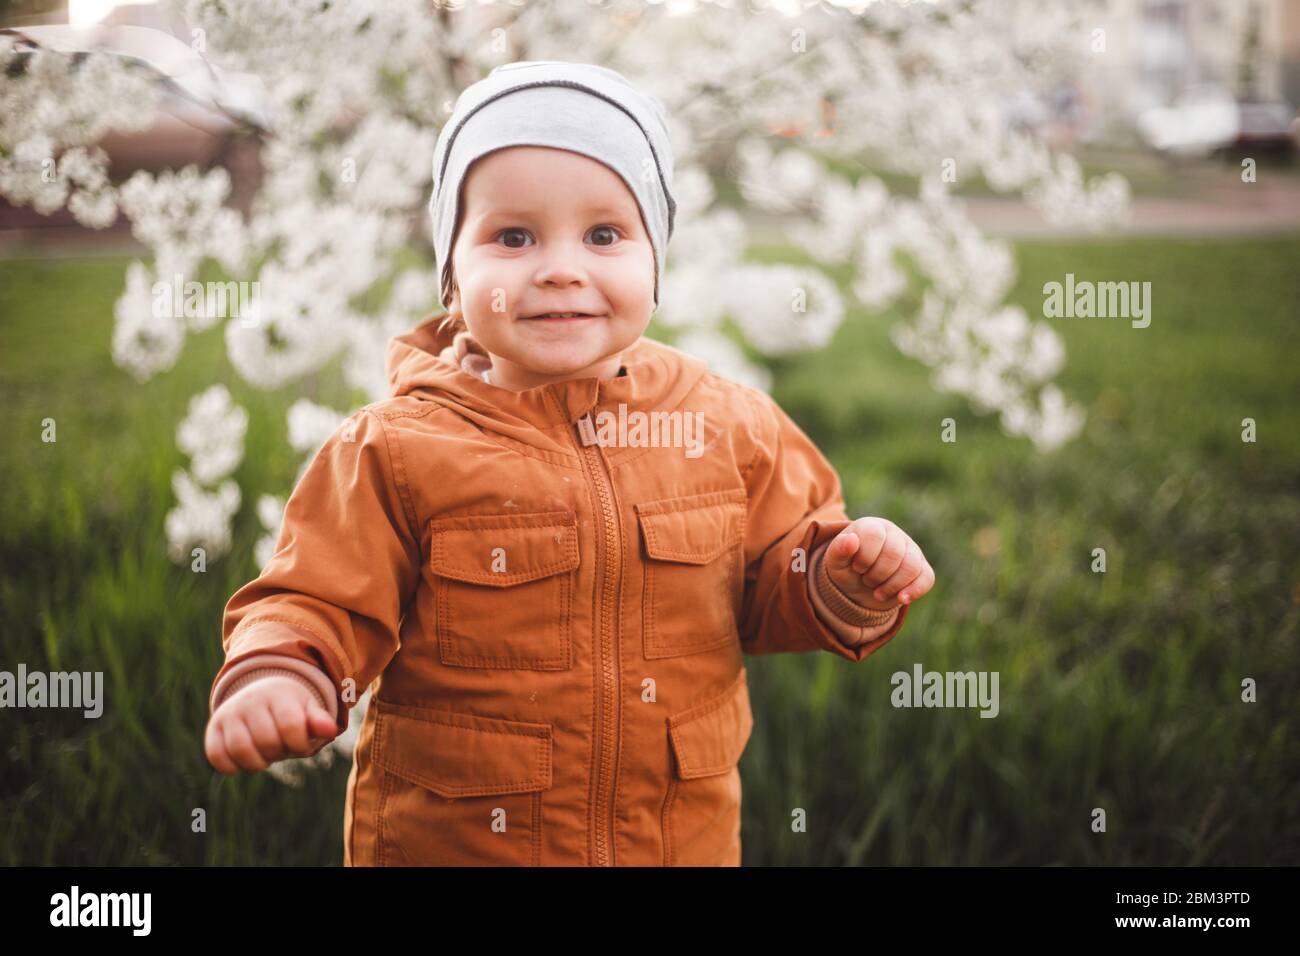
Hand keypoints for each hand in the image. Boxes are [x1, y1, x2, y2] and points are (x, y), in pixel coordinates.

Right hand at [205, 677, 338, 774]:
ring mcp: (229, 714)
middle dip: (280, 753)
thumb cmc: (289, 708)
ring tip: (266, 756)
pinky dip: (233, 767)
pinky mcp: (213, 729)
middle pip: (267, 741)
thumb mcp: (307, 709)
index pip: (291, 725)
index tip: (300, 746)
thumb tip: (331, 730)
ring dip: (258, 763)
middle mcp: (250, 700)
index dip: (300, 745)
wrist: (258, 694)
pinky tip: (246, 761)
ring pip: (241, 750)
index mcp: (277, 693)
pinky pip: (217, 757)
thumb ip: (319, 721)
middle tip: (281, 748)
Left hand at [823, 517, 934, 610]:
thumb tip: (851, 539)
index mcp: (872, 526)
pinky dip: (914, 591)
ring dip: (892, 586)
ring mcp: (911, 550)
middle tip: (866, 580)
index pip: (875, 535)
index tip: (856, 567)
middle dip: (877, 574)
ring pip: (911, 567)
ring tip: (877, 593)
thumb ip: (839, 550)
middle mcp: (894, 534)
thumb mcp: (835, 562)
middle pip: (894, 554)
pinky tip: (901, 599)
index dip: (864, 557)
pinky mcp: (922, 568)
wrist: (859, 587)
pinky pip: (927, 578)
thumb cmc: (846, 569)